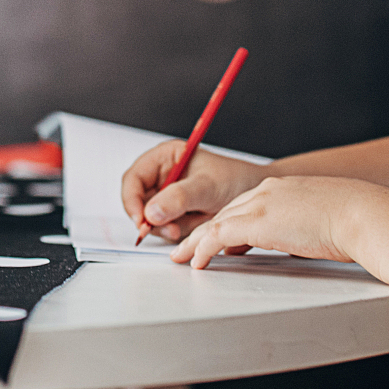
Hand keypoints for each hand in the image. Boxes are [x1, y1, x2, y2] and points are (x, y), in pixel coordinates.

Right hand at [121, 140, 265, 242]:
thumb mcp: (207, 186)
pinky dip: (176, 231)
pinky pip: (164, 227)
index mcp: (165, 157)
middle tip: (171, 229)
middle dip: (151, 219)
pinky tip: (193, 227)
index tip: (142, 220)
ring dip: (165, 227)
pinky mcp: (176, 213)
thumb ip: (178, 198)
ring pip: (149, 218)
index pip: (133, 179)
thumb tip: (151, 212)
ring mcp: (168, 195)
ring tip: (188, 227)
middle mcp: (163, 175)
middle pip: (138, 201)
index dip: (132, 201)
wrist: (256, 195)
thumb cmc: (236, 180)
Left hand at [170, 175, 388, 268]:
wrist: (364, 215)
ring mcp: (261, 205)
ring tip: (182, 258)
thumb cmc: (358, 221)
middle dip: (204, 231)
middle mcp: (269, 192)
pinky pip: (218, 236)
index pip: (247, 205)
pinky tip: (196, 262)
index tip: (218, 238)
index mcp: (286, 189)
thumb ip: (307, 228)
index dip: (229, 222)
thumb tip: (303, 242)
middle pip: (225, 212)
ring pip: (215, 223)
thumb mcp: (327, 221)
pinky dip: (203, 249)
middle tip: (188, 246)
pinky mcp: (257, 223)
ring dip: (195, 242)